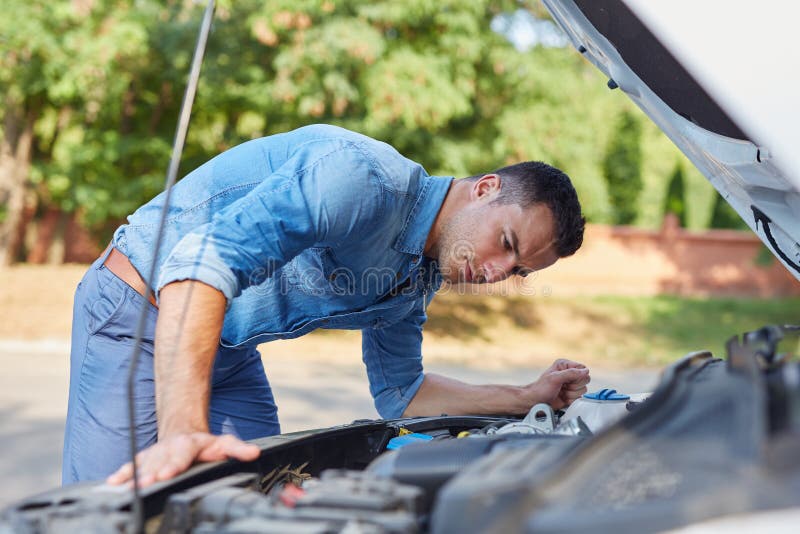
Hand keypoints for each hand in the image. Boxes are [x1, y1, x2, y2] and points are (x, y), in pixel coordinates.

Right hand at [106, 432, 260, 487]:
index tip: (167, 473)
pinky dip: (122, 473)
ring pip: (143, 463)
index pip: (182, 454)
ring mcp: (156, 453)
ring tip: (124, 487)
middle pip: (159, 461)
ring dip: (134, 475)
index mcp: (189, 445)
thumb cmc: (205, 444)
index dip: (174, 464)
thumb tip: (254, 453)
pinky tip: (112, 484)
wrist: (184, 432)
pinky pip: (132, 465)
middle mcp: (169, 448)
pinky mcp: (145, 459)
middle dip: (152, 472)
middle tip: (146, 482)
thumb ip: (238, 449)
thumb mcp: (224, 443)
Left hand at [528, 358, 590, 409]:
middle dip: (574, 387)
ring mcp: (571, 384)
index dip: (578, 377)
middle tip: (563, 387)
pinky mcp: (572, 394)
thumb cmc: (541, 389)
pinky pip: (579, 398)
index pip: (583, 368)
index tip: (568, 381)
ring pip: (583, 390)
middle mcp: (569, 373)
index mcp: (565, 365)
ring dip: (571, 394)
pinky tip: (563, 398)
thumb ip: (571, 373)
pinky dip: (571, 400)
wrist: (536, 402)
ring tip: (561, 393)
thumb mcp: (555, 378)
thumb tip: (585, 371)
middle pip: (585, 380)